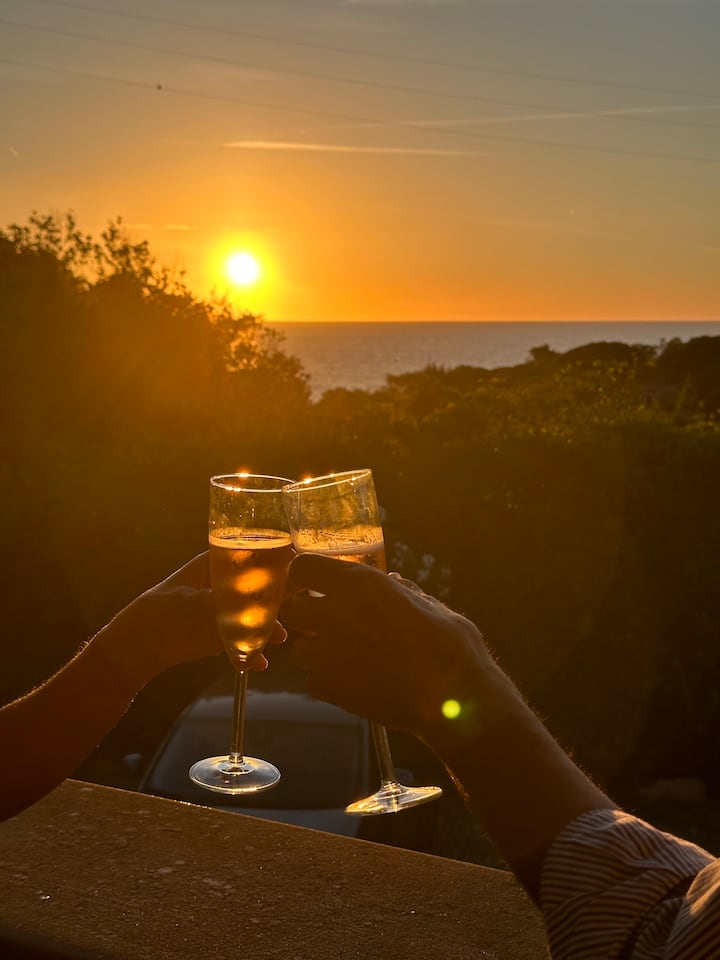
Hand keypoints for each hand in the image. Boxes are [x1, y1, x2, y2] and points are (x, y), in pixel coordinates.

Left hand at [103, 553, 284, 679]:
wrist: (131, 652)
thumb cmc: (161, 619)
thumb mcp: (202, 608)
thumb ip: (235, 607)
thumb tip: (266, 606)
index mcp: (211, 564)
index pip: (251, 553)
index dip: (276, 561)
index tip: (299, 570)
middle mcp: (216, 583)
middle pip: (255, 587)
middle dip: (276, 601)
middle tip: (296, 612)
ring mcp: (214, 608)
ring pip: (249, 614)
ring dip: (265, 628)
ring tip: (279, 640)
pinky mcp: (210, 632)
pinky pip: (236, 637)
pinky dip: (248, 649)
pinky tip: (260, 664)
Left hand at [281, 554, 492, 737]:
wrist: (453, 699)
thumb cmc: (449, 644)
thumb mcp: (428, 604)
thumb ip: (401, 591)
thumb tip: (392, 582)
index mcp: (360, 585)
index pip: (303, 567)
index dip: (306, 577)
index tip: (317, 585)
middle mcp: (336, 614)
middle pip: (291, 609)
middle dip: (305, 615)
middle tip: (329, 622)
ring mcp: (328, 655)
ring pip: (299, 649)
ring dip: (316, 651)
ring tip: (347, 657)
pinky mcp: (330, 689)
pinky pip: (313, 681)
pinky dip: (328, 681)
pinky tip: (354, 680)